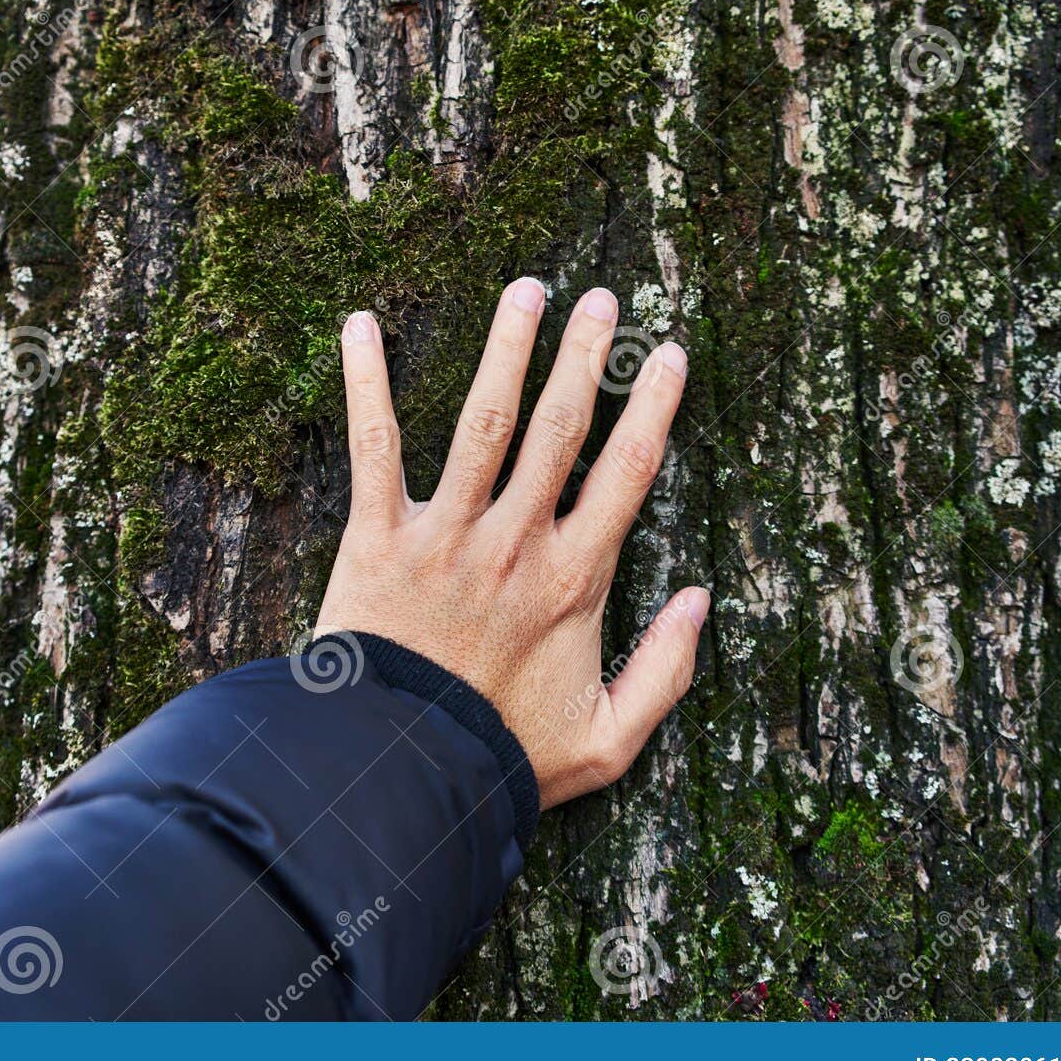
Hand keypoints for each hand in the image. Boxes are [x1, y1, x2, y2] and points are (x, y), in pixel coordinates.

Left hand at [316, 279, 707, 808]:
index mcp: (573, 580)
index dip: (653, 408)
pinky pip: (373, 447)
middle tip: (600, 298)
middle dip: (584, 357)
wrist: (398, 772)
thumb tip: (700, 600)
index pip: (627, 473)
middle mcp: (515, 542)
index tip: (668, 356)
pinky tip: (361, 324)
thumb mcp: (608, 741)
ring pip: (484, 421)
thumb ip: (665, 672)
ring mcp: (446, 533)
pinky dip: (364, 384)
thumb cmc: (502, 757)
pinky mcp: (378, 537)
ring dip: (505, 349)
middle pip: (562, 429)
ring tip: (524, 288)